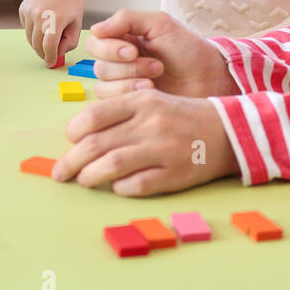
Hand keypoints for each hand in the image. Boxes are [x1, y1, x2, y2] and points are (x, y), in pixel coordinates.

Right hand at [18, 0, 82, 67]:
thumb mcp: (77, 22)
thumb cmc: (71, 2)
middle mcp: (40, 15)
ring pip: (30, 38)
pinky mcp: (23, 10)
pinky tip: (43, 20)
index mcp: (56, 19)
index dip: (50, 58)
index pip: (49, 46)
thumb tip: (56, 54)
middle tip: (50, 54)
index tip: (51, 63)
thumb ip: (70, 42)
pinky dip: (33, 31)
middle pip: (37, 44)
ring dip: (38, 42)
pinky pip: (26, 29)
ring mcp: (29, 11)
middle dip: (43, 53)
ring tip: (49, 33)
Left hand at [52, 84, 239, 194]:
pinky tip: (116, 187)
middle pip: (96, 145)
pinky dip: (120, 188)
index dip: (73, 133)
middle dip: (70, 162)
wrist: (229, 131)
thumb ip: (120, 113)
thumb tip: (81, 134)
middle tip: (60, 173)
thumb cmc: (181, 117)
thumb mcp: (152, 101)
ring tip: (84, 180)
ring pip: (112, 165)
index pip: (94, 117)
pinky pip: (136, 185)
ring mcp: (164, 150)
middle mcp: (151, 123)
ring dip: (90, 177)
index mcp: (142, 102)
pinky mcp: (175, 174)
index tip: (69, 143)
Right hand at [85, 10, 236, 97]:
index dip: (109, 48)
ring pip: (104, 86)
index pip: (96, 43)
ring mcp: (124, 85)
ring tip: (157, 78)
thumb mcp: (160, 24)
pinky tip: (152, 92)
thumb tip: (96, 29)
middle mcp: (119, 62)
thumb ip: (126, 19)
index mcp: (124, 40)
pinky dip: (130, 95)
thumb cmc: (188, 49)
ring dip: (130, 82)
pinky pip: (112, 103)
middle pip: (99, 66)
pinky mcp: (129, 104)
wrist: (208, 78)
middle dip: (128, 67)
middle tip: (158, 66)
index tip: (132, 50)